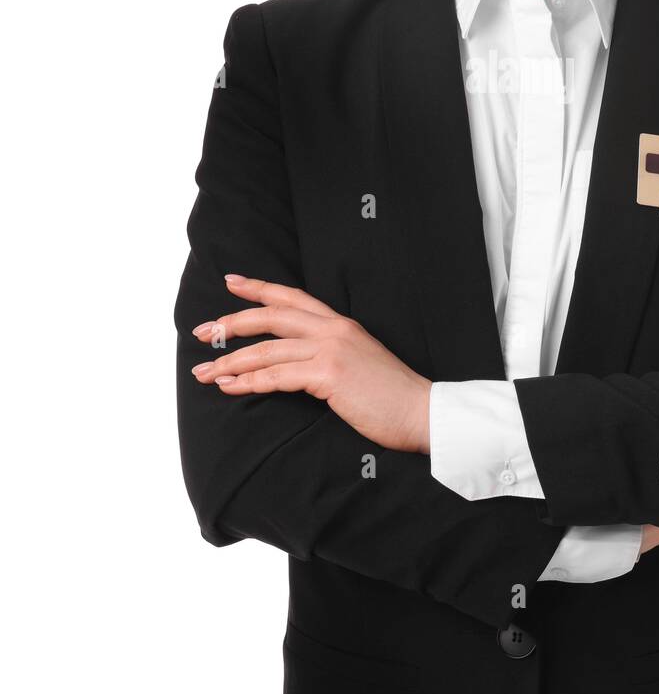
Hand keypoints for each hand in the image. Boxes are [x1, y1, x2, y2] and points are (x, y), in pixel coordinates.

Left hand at [190, 275, 432, 453]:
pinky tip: (229, 387)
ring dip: (229, 362)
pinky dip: (247, 382)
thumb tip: (296, 363)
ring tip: (204, 372)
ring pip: (266, 350)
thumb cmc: (391, 394)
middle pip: (271, 317)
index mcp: (341, 324)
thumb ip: (331, 353)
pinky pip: (276, 377)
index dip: (259, 288)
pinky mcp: (329, 374)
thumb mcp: (360, 361)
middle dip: (231, 323)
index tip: (231, 282)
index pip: (293, 297)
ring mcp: (331, 350)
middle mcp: (334, 330)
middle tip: (203, 332)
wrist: (421, 410)